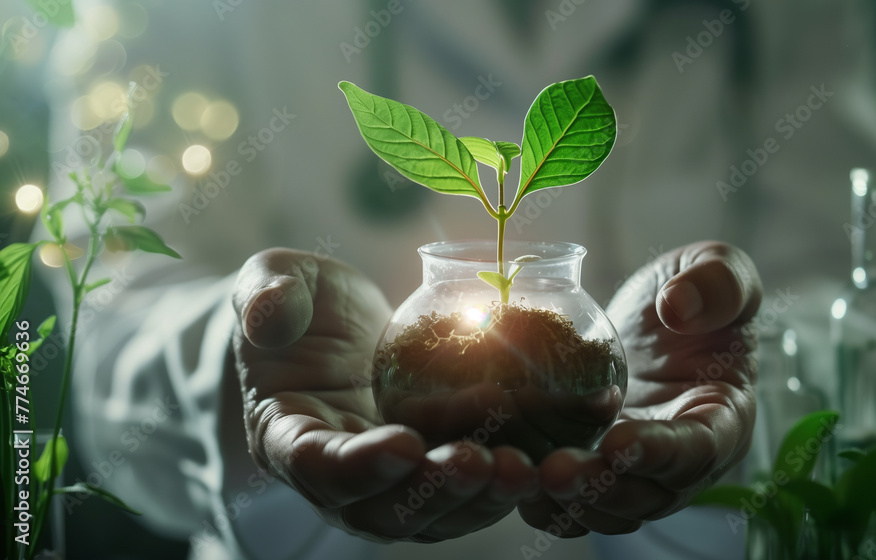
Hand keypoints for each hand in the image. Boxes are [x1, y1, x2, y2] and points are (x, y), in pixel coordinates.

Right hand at [230, 249, 536, 542]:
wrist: (330, 330)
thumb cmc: (299, 305)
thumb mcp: (272, 282)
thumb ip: (264, 295)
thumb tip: (270, 312)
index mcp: (285, 434)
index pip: (313, 464)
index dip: (357, 464)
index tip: (404, 443)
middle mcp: (335, 475)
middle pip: (378, 509)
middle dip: (431, 493)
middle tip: (480, 462)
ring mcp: (386, 480)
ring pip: (428, 515)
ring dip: (477, 499)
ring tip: (522, 468)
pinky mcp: (428, 470)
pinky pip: (464, 494)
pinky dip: (501, 486)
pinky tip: (543, 461)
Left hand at [517, 241, 761, 536]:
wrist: (657, 319)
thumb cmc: (692, 293)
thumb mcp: (716, 268)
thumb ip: (718, 281)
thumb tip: (678, 307)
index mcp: (724, 416)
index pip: (700, 447)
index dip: (662, 451)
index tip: (620, 442)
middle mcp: (683, 460)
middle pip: (648, 493)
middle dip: (601, 487)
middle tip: (554, 470)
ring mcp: (638, 472)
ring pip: (607, 508)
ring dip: (566, 501)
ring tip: (523, 474)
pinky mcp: (597, 469)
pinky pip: (573, 501)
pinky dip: (542, 498)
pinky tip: (505, 474)